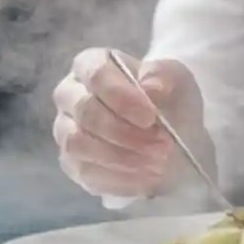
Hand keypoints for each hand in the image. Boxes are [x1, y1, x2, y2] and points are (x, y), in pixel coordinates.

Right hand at [52, 48, 211, 198]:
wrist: (172, 135)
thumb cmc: (169, 99)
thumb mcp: (177, 80)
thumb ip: (164, 75)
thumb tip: (150, 87)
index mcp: (91, 64)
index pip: (96, 74)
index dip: (122, 97)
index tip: (151, 117)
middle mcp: (70, 94)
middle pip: (85, 111)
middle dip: (125, 133)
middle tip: (162, 146)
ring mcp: (66, 129)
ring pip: (79, 144)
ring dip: (121, 158)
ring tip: (157, 164)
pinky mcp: (71, 163)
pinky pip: (85, 173)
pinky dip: (119, 179)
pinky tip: (146, 179)